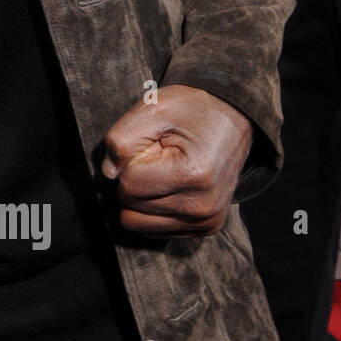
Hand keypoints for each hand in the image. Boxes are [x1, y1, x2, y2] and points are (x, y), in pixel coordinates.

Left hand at [101, 84, 252, 237]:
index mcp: (193, 175)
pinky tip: (170, 187)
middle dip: (134, 181)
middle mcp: (203, 206)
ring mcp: (207, 220)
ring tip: (162, 174)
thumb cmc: (190, 111)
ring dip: (142, 199)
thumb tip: (109, 173)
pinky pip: (155, 231)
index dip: (128, 163)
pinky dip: (154, 210)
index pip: (128, 186)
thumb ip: (121, 140)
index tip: (150, 147)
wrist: (231, 117)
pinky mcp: (207, 227)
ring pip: (139, 225)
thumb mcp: (152, 110)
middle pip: (131, 208)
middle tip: (157, 159)